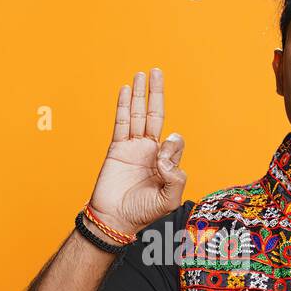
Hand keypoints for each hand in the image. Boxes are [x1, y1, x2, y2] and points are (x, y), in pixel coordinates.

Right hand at [86, 67, 186, 235]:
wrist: (114, 219)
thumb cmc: (141, 213)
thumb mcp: (169, 200)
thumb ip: (175, 177)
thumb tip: (165, 152)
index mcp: (166, 162)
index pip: (173, 141)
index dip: (171, 146)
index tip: (161, 162)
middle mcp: (150, 151)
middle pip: (156, 115)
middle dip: (157, 93)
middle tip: (157, 72)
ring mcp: (133, 148)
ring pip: (138, 115)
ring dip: (140, 94)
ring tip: (142, 74)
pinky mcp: (116, 148)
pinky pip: (122, 122)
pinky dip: (124, 106)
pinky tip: (126, 90)